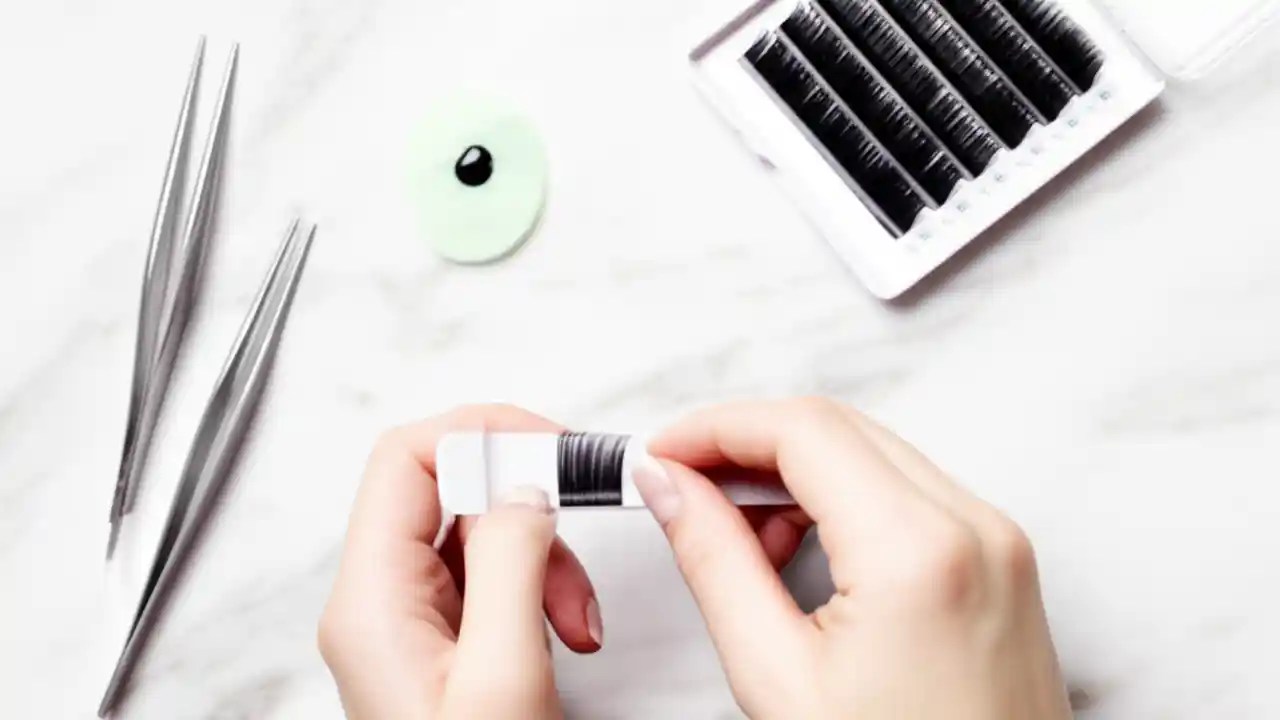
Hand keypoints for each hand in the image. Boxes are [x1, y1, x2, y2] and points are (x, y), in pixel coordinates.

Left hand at [318, 405, 601, 719]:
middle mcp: (379, 607)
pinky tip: (565, 635)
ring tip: (576, 620)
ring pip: (483, 539)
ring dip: (547, 563)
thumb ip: (510, 567)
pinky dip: (543, 595)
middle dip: (530, 513)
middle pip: (453, 496)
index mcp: (371, 602)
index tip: (552, 449)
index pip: (405, 460)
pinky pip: (496, 584)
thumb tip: (524, 489)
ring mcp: (411, 628)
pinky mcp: (446, 648)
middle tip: (579, 526)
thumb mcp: (502, 676)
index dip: (482, 437)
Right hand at [635, 398, 1070, 719]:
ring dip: (794, 472)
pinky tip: (798, 548)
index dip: (716, 428)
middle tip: (683, 485)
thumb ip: (715, 562)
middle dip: (748, 445)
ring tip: (739, 535)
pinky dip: (843, 499)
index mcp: (920, 550)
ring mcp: (999, 543)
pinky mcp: (1002, 564)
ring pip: (874, 453)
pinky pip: (910, 492)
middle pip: (839, 428)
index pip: (802, 429)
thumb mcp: (778, 677)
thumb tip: (670, 485)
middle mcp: (975, 528)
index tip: (661, 453)